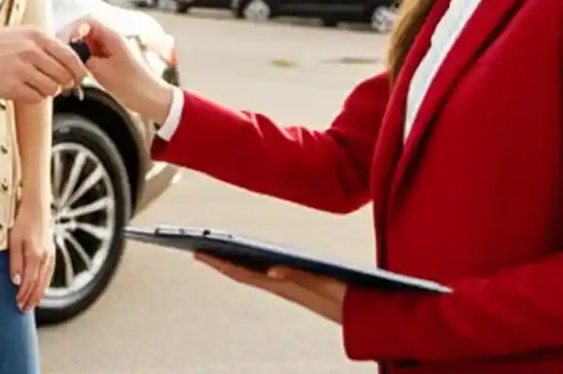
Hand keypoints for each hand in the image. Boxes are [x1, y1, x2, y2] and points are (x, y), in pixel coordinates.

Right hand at [0, 26, 88, 103]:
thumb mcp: (21, 35)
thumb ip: (44, 46)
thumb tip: (67, 63)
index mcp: (37, 36)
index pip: (70, 57)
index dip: (78, 71)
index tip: (78, 77)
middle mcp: (32, 51)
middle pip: (63, 75)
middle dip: (62, 83)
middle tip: (54, 83)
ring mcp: (22, 69)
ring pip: (51, 88)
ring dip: (46, 90)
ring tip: (32, 84)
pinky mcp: (12, 86)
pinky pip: (36, 98)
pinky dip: (32, 97)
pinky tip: (22, 89)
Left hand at [9, 195, 55, 311]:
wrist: (37, 205)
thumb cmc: (22, 220)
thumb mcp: (14, 240)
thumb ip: (15, 262)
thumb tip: (16, 281)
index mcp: (35, 257)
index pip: (29, 284)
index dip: (23, 296)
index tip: (17, 305)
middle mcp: (45, 258)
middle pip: (39, 285)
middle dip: (31, 299)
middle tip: (23, 309)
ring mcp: (50, 255)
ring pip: (45, 281)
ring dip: (38, 294)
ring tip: (32, 303)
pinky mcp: (51, 251)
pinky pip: (49, 273)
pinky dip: (45, 283)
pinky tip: (41, 286)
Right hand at [61, 17, 173, 121]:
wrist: (151, 99)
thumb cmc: (132, 86)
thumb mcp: (102, 71)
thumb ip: (83, 58)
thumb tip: (70, 55)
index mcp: (113, 37)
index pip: (87, 21)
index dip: (74, 29)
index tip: (67, 44)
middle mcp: (112, 40)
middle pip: (86, 32)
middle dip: (74, 43)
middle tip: (66, 58)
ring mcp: (111, 50)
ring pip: (88, 44)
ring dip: (79, 54)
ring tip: (74, 67)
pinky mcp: (111, 61)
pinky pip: (93, 55)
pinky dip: (85, 62)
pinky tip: (82, 73)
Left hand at [195, 254, 346, 323]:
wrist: (365, 315)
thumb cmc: (346, 298)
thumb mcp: (323, 284)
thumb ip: (297, 276)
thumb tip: (271, 269)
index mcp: (283, 286)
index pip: (242, 273)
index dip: (219, 263)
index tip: (198, 253)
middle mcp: (280, 287)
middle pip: (242, 273)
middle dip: (219, 261)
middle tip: (197, 249)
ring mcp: (286, 288)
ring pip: (252, 275)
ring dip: (233, 263)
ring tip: (216, 251)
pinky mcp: (295, 287)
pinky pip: (264, 275)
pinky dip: (250, 266)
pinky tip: (247, 260)